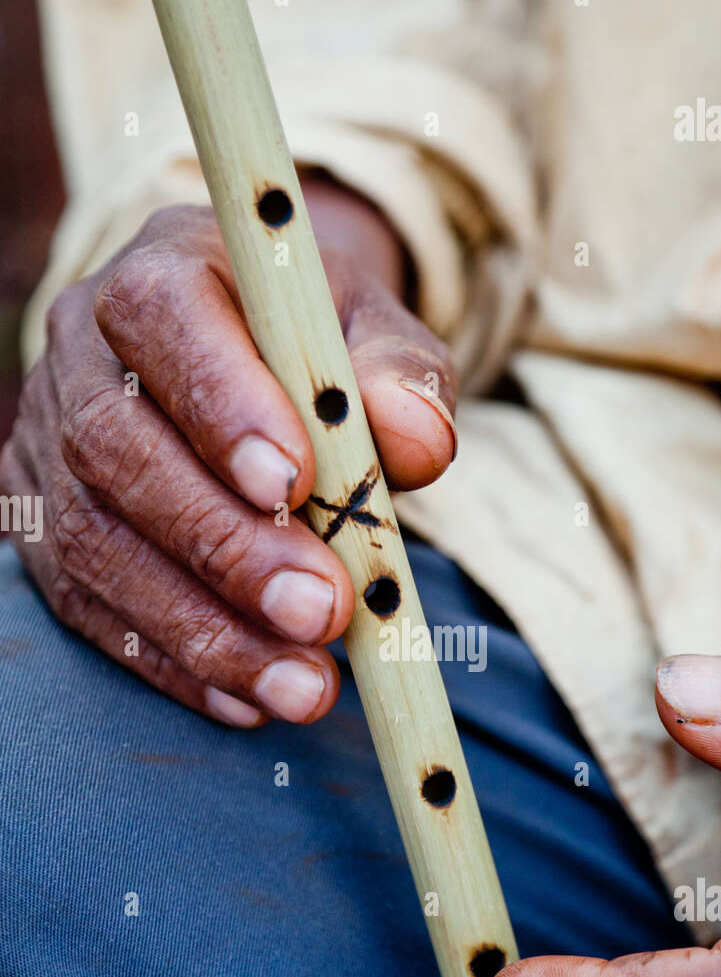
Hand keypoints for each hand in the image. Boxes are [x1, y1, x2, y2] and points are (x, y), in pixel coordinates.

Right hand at [0, 181, 455, 725]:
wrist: (247, 365)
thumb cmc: (315, 349)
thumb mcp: (373, 336)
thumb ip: (404, 377)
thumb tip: (420, 440)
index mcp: (161, 275)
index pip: (163, 320)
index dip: (221, 404)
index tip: (297, 484)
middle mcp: (82, 357)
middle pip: (118, 448)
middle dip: (225, 544)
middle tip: (323, 611)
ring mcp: (48, 449)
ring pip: (96, 544)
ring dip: (204, 629)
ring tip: (304, 686)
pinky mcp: (44, 532)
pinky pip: (89, 608)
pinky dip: (172, 664)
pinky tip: (249, 701)